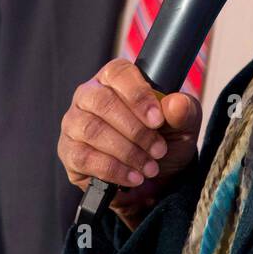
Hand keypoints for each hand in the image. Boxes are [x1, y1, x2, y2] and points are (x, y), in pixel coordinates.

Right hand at [58, 58, 201, 228]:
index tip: (158, 120)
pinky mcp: (69, 151)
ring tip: (150, 166)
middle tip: (159, 150)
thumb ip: (183, 111)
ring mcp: (75, 123)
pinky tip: (132, 177)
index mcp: (115, 79)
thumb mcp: (183, 126)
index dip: (138, 96)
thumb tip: (176, 103)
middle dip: (135, 130)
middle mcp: (89, 95)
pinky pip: (84, 157)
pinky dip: (113, 169)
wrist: (154, 180)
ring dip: (126, 151)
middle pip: (102, 102)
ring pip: (93, 130)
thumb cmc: (165, 141)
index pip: (118, 73)